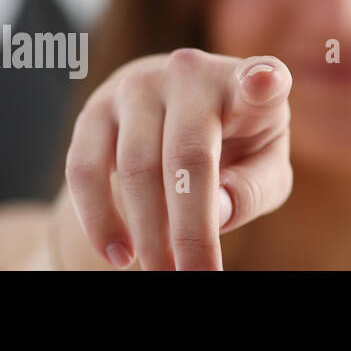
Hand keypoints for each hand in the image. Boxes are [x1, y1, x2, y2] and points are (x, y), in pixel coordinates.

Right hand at [63, 50, 293, 269]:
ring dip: (146, 232)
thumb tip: (215, 213)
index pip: (258, 77)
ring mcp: (137, 85)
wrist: (169, 114)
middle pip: (187, 156)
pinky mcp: (95, 108)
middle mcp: (189, 73)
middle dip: (190, 230)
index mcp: (243, 85)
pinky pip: (85, 167)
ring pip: (135, 167)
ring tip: (160, 273)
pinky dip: (98, 218)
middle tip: (194, 278)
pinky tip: (117, 253)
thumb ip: (250, 190)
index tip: (265, 83)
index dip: (261, 81)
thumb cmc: (232, 146)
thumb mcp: (261, 168)